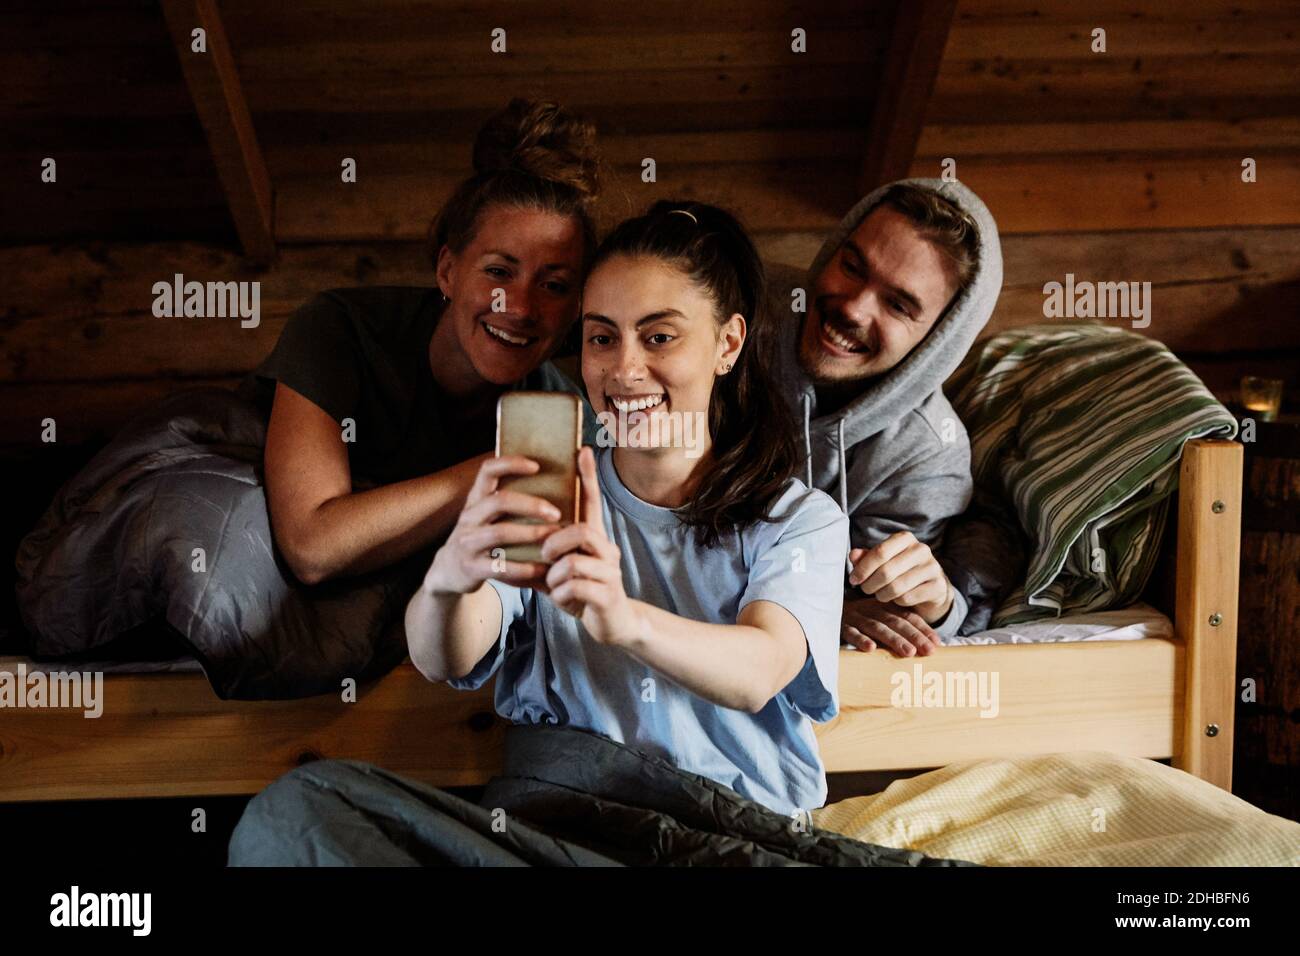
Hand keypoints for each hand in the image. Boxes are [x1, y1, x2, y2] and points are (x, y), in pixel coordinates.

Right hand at [423, 455, 562, 594]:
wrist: (449, 571)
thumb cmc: (480, 538)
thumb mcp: (484, 516)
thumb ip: (507, 502)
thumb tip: (551, 483)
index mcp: (476, 499)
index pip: (487, 471)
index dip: (510, 464)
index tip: (536, 466)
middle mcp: (469, 518)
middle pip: (499, 501)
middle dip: (531, 505)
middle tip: (556, 514)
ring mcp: (468, 543)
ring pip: (500, 533)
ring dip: (531, 533)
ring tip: (554, 537)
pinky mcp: (471, 568)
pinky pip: (501, 567)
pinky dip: (525, 568)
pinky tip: (544, 568)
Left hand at [541, 446, 638, 645]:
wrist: (612, 624)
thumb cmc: (581, 592)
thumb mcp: (560, 569)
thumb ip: (545, 554)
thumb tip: (513, 538)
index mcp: (595, 539)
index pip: (592, 502)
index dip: (588, 476)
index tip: (582, 450)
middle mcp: (607, 549)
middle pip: (581, 530)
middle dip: (555, 543)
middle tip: (545, 557)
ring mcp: (611, 572)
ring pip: (574, 561)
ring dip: (555, 574)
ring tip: (554, 584)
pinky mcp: (608, 595)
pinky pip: (575, 586)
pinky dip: (560, 593)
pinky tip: (561, 599)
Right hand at [841, 596, 940, 656]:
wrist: (821, 605)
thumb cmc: (854, 618)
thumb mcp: (875, 618)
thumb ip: (894, 628)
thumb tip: (922, 647)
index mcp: (882, 607)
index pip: (907, 616)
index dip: (922, 628)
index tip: (937, 643)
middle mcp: (870, 610)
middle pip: (896, 622)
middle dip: (914, 636)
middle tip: (929, 651)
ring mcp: (854, 617)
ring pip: (877, 627)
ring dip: (894, 639)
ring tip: (909, 653)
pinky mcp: (839, 624)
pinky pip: (850, 632)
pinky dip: (860, 639)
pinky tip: (870, 648)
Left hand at [847, 531, 953, 623]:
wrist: (931, 587)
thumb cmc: (901, 571)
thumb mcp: (882, 561)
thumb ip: (866, 557)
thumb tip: (853, 555)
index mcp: (905, 538)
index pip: (879, 552)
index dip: (862, 569)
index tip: (853, 580)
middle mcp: (921, 549)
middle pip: (886, 571)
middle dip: (870, 584)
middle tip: (865, 590)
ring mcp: (932, 567)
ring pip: (896, 587)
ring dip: (882, 594)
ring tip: (879, 594)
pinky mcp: (938, 586)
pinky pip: (907, 598)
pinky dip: (897, 601)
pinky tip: (897, 598)